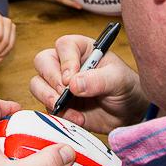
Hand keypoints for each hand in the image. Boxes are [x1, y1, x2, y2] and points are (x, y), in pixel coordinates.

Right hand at [29, 33, 147, 133]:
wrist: (129, 114)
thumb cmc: (125, 87)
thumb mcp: (118, 80)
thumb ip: (98, 80)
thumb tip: (73, 84)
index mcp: (81, 49)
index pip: (64, 46)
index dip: (65, 61)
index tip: (71, 79)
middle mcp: (65, 63)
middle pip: (42, 61)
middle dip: (50, 79)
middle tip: (64, 94)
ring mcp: (58, 84)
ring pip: (37, 84)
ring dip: (47, 96)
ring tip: (64, 107)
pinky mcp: (57, 103)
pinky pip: (46, 106)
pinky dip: (59, 114)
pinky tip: (77, 119)